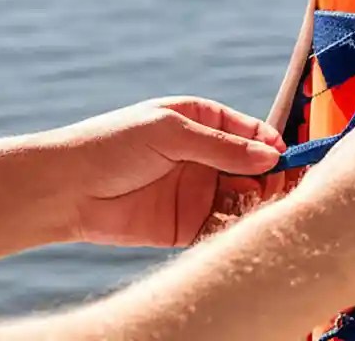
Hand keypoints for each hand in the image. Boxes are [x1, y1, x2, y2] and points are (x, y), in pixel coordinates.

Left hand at [47, 97, 285, 247]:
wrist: (64, 188)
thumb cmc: (112, 144)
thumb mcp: (171, 132)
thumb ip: (222, 146)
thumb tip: (271, 156)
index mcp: (202, 123)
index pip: (250, 132)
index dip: (271, 144)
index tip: (289, 158)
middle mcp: (204, 158)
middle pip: (252, 169)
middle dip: (272, 178)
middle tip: (287, 189)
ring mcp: (197, 193)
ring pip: (242, 199)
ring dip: (257, 205)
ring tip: (267, 211)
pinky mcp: (186, 227)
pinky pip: (221, 229)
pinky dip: (236, 231)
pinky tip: (243, 230)